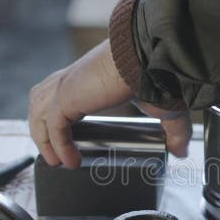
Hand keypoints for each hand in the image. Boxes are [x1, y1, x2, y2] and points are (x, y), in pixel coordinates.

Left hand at [28, 40, 191, 168]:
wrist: (150, 59)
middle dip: (41, 124)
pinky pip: (53, 126)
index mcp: (91, 76)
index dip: (59, 113)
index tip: (68, 139)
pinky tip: (69, 160)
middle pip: (40, 98)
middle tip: (53, 150)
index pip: (62, 91)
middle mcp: (74, 78)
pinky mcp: (66, 96)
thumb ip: (172, 132)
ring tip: (56, 161)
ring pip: (39, 113)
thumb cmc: (156, 75)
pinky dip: (57, 145)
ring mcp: (66, 86)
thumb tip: (181, 151)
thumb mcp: (163, 109)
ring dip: (43, 138)